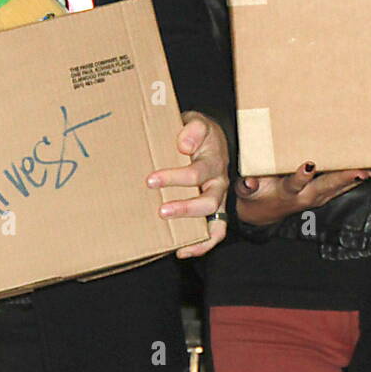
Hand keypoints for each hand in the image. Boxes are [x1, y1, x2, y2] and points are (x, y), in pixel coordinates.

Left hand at [146, 112, 229, 258]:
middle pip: (209, 201)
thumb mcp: (197, 121)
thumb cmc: (198, 132)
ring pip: (215, 221)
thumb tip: (184, 145)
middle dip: (184, 208)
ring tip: (171, 236)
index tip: (151, 180)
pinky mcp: (214, 210)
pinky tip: (181, 250)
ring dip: (193, 231)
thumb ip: (193, 128)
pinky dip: (202, 245)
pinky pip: (216, 232)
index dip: (174, 178)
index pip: (197, 172)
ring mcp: (218, 198)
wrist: (211, 138)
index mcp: (213, 160)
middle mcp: (219, 182)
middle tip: (160, 210)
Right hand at [235, 162, 370, 227]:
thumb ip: (247, 186)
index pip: (295, 183)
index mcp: (286, 192)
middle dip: (342, 178)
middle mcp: (304, 197)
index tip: (310, 165)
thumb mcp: (245, 192)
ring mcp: (315, 199)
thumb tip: (248, 181)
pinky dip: (351, 182)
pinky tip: (365, 174)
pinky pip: (339, 189)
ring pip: (336, 188)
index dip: (302, 175)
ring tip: (369, 171)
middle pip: (325, 187)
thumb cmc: (254, 196)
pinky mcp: (320, 198)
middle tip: (359, 170)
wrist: (260, 215)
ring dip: (353, 181)